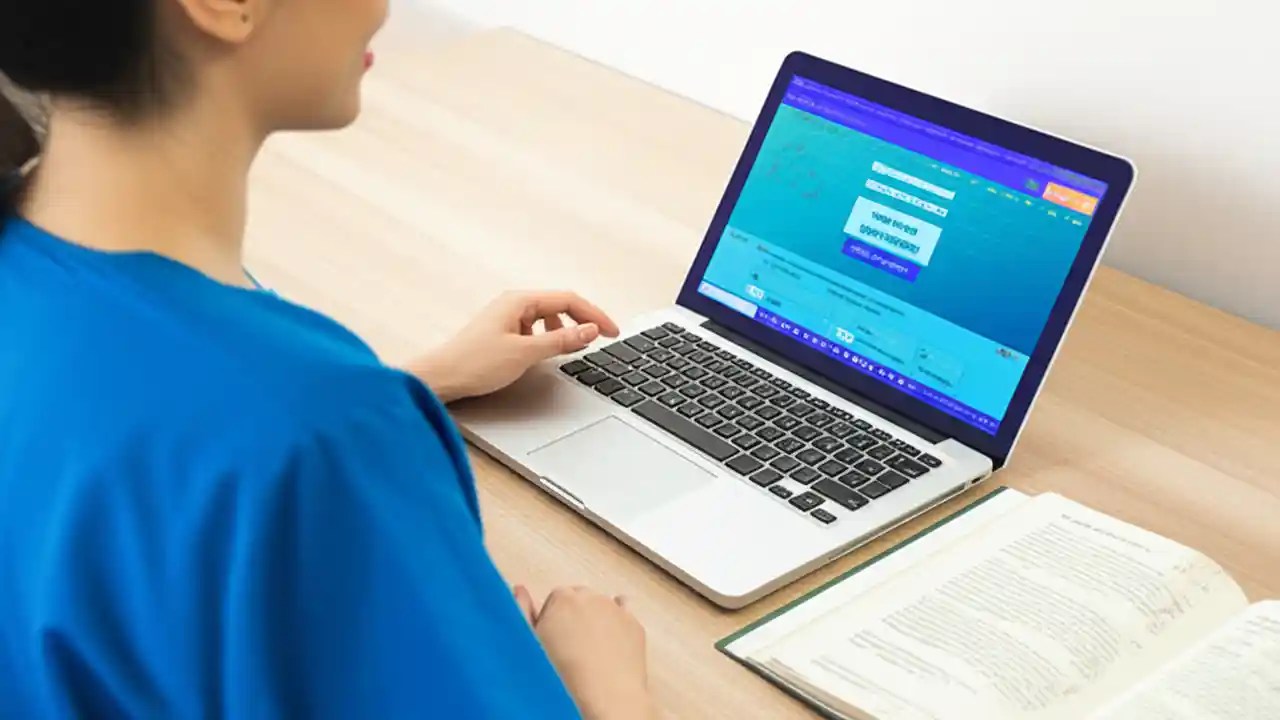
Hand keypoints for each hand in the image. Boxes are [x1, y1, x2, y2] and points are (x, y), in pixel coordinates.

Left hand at [410, 291, 618, 402]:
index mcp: (520, 301)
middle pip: (559, 305)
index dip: (594, 315)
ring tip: (576, 347)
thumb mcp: (526, 353)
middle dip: (583, 320)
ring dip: (565, 330)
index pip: (569, 300)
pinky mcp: (502, 333)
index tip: (612, 332)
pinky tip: (549, 352)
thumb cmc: (474, 363)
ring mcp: (506, 318)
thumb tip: (589, 330)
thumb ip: (561, 341)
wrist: (441, 378)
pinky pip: (534, 329)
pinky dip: (549, 338)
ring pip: (547, 317)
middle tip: (602, 338)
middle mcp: (513, 304)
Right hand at [515, 585, 655, 719]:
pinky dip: (617, 621)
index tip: (552, 638)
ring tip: (590, 648)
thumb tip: (519, 589)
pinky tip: (611, 638)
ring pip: (601, 605)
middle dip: (574, 615)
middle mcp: (590, 597)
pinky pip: (625, 612)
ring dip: (595, 618)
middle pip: (579, 598)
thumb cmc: (561, 674)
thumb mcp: (530, 642)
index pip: (555, 598)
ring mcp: (615, 608)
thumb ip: (521, 611)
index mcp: (561, 598)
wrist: (603, 697)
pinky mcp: (634, 623)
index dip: (553, 619)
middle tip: (569, 644)